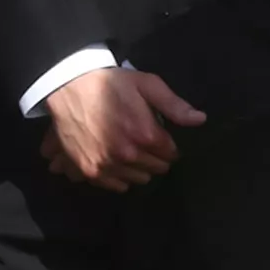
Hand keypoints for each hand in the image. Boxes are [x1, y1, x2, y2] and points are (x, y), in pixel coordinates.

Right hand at [39, 64, 202, 191]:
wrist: (69, 87)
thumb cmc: (111, 83)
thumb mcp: (147, 84)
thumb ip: (174, 105)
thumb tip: (200, 120)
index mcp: (146, 134)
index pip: (171, 154)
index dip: (168, 145)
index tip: (160, 138)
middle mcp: (129, 155)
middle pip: (156, 169)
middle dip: (155, 157)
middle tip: (145, 143)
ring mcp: (108, 165)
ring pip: (138, 179)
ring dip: (138, 168)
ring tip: (130, 152)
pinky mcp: (90, 171)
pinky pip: (115, 186)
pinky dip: (119, 178)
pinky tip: (116, 163)